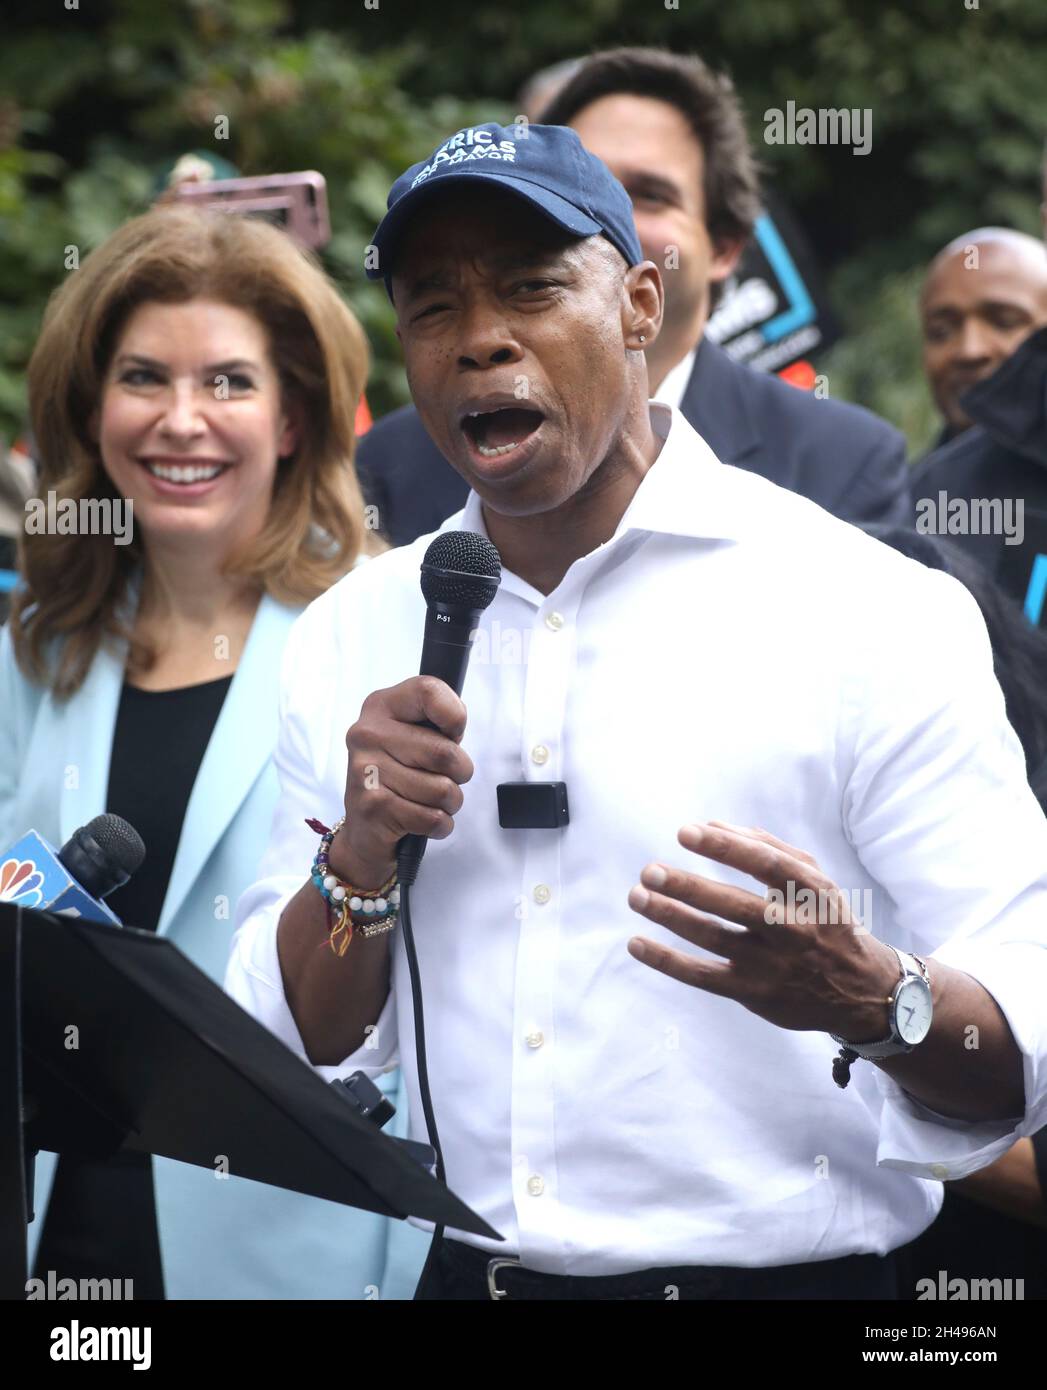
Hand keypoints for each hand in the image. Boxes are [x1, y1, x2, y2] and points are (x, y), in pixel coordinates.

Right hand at [333, 676, 473, 884]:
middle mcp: (368, 733)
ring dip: (449, 803)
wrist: (364, 830)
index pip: (429, 690)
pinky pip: (432, 817)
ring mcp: (366, 770)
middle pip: (445, 752)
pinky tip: (423, 820)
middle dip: (459, 773)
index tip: (452, 735)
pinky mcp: (373, 806)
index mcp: (381, 706)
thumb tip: (454, 730)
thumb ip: (437, 722)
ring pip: (443, 789)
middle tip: (444, 778)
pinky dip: (440, 825)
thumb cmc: (399, 777)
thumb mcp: (413, 736)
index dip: (455, 716)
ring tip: (430, 801)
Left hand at [626, 820, 897, 1039]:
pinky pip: (704, 977)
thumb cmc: (825, 922)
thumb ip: (769, 848)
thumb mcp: (814, 881)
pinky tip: (637, 943)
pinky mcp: (754, 992)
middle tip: (649, 870)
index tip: (686, 831)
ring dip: (671, 917)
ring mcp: (773, 965)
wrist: (861, 991)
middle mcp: (794, 930)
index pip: (767, 865)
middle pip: (735, 905)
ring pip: (714, 939)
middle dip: (688, 887)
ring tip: (637, 897)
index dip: (725, 846)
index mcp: (810, 894)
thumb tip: (714, 824)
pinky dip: (668, 961)